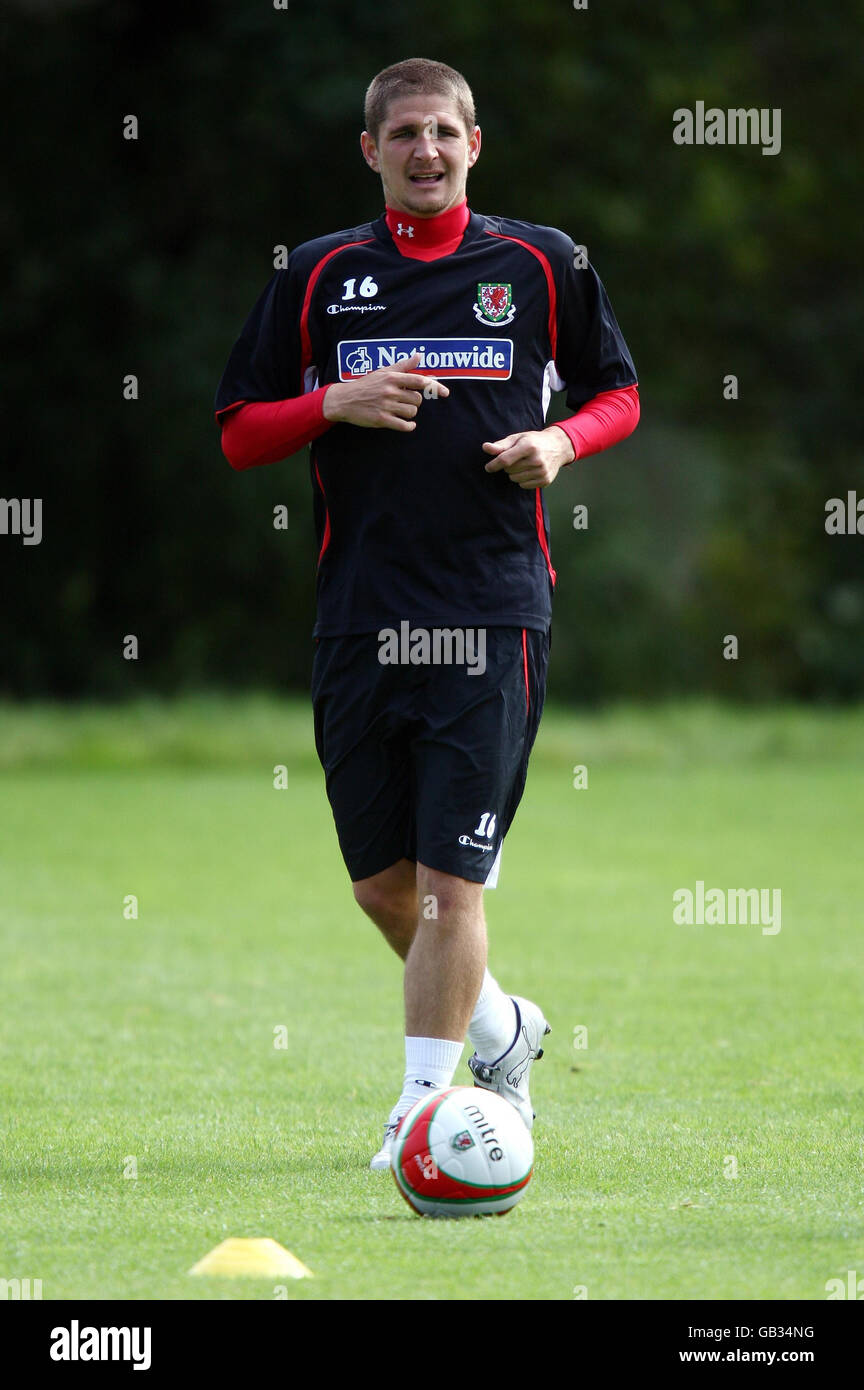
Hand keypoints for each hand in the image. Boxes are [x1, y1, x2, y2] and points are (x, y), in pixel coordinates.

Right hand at [322, 351, 449, 430]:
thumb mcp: (383, 372)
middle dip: (415, 402)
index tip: (446, 393)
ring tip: (400, 410)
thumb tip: (419, 356)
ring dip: (410, 413)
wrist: (344, 400)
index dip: (435, 387)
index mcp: (392, 377)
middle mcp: (390, 390)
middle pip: (418, 399)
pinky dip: (409, 426)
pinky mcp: (381, 419)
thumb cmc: (366, 385)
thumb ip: (403, 366)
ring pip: (412, 412)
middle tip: (404, 401)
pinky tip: (408, 425)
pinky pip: (404, 425)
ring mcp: (386, 405)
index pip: (419, 381)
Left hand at [482, 425, 574, 487]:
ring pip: (515, 479)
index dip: (494, 465)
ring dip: (515, 473)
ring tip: (523, 464)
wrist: (558, 447)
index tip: (488, 467)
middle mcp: (537, 459)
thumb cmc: (534, 441)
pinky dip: (523, 480)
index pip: (505, 459)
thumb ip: (501, 445)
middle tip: (516, 459)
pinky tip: (530, 471)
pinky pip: (524, 485)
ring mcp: (542, 471)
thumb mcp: (518, 438)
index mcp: (529, 446)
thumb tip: (485, 447)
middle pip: (509, 470)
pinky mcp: (545, 480)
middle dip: (508, 466)